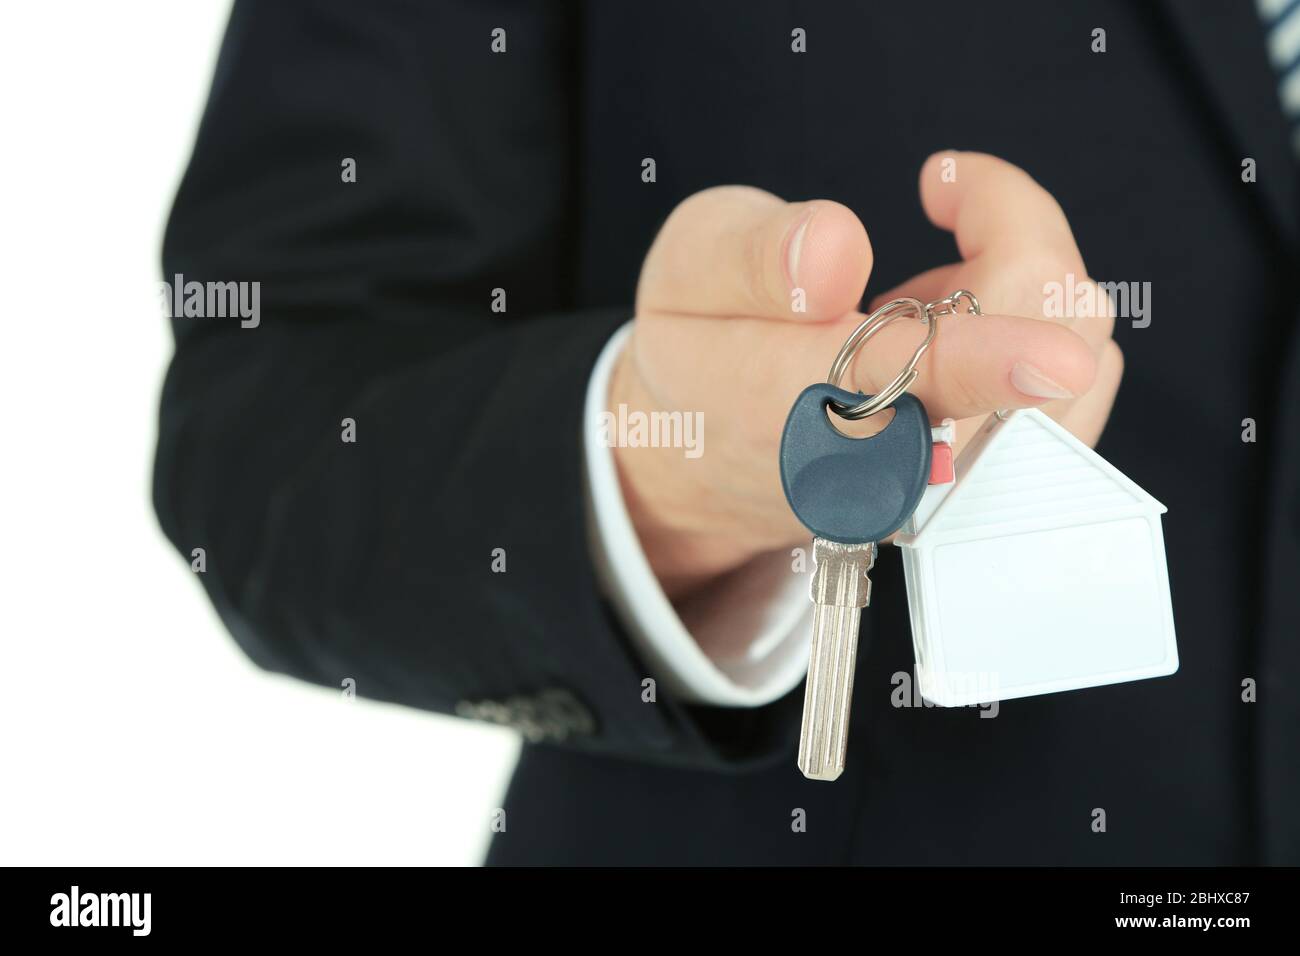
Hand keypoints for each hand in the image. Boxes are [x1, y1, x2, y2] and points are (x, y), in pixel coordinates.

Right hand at [608, 151, 1116, 598]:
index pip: (905, 382)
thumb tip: (836, 249)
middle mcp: (888, 465)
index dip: (989, 363)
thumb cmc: (700, 357)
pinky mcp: (984, 492)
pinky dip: (1043, 334)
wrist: (709, 464)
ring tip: (931, 287)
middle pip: (1043, 348)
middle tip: (947, 194)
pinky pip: (1075, 401)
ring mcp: (947, 488)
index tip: (1047, 357)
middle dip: (1019, 234)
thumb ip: (750, 255)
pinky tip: (963, 332)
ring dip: (1028, 289)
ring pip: (1080, 371)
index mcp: (797, 404)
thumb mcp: (685, 279)